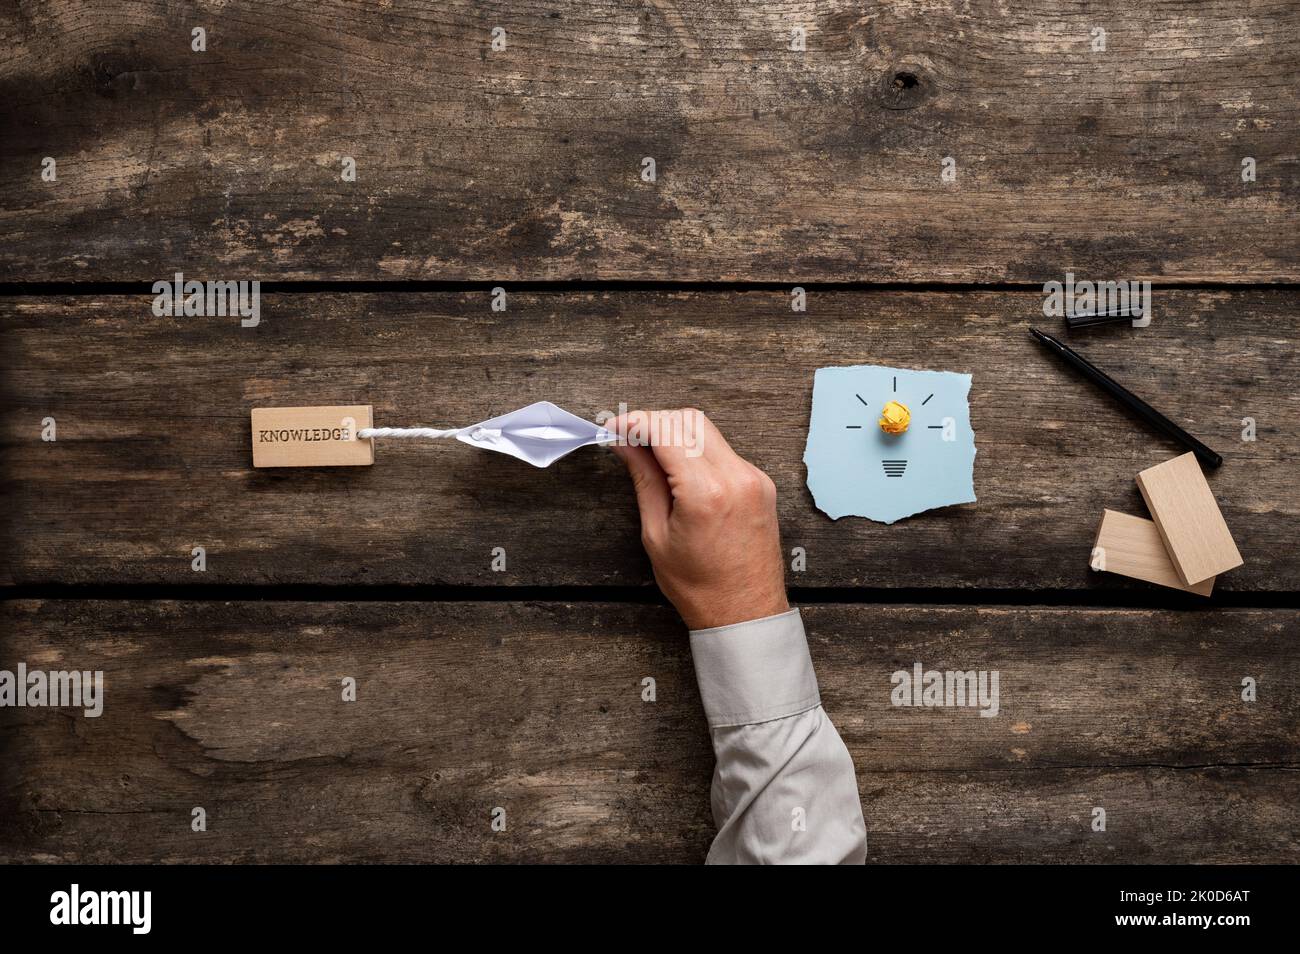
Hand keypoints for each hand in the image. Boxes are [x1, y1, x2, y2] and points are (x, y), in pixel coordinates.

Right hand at [605, 409, 789, 629]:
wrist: (744, 612)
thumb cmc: (700, 586)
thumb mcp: (657, 534)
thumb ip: (644, 480)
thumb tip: (626, 445)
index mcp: (706, 492)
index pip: (665, 431)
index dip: (634, 422)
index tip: (614, 428)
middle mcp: (736, 477)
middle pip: (688, 420)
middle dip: (654, 421)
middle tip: (628, 439)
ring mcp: (753, 478)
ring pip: (707, 431)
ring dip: (675, 432)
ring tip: (650, 455)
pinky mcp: (760, 483)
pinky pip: (723, 450)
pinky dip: (696, 449)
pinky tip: (678, 469)